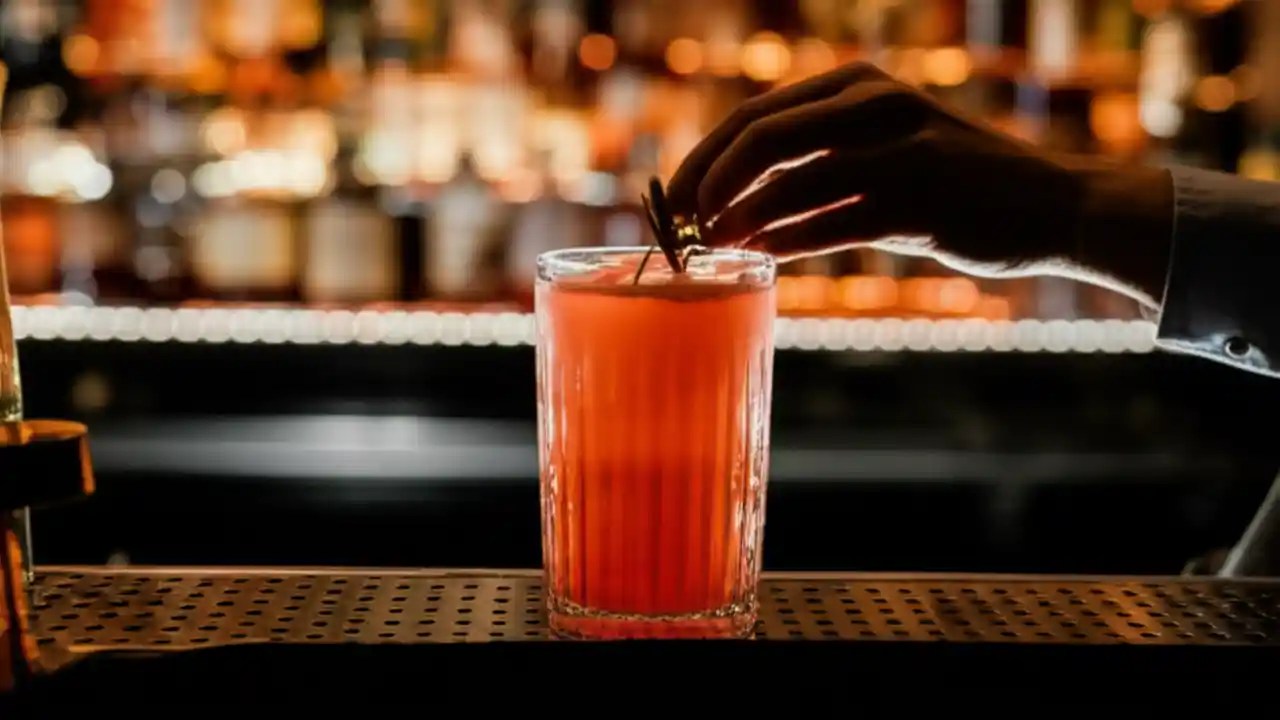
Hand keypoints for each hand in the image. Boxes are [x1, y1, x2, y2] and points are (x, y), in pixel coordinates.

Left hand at [668, 62, 1173, 305]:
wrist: (1051, 205)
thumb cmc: (957, 181)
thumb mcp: (889, 144)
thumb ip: (824, 156)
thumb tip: (739, 201)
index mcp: (860, 85)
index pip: (757, 115)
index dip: (708, 157)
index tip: (678, 196)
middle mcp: (875, 106)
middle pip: (761, 140)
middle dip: (711, 186)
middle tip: (686, 227)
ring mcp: (896, 153)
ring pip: (791, 185)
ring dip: (741, 221)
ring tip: (712, 248)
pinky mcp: (916, 203)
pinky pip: (831, 225)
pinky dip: (788, 243)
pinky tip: (760, 259)